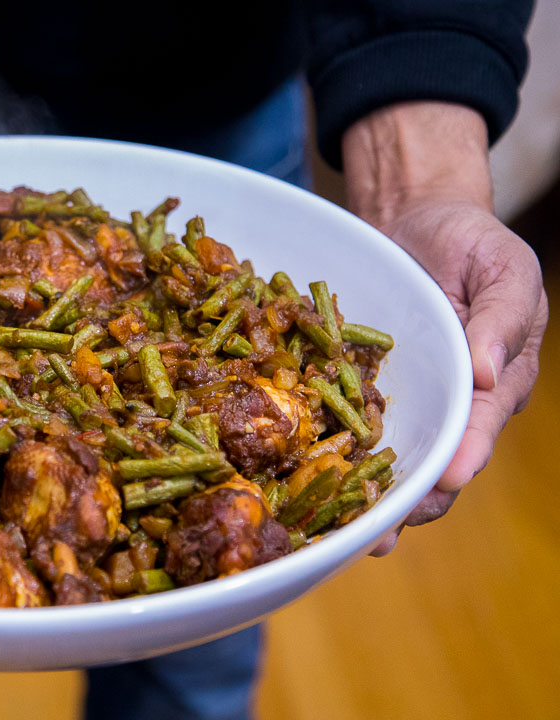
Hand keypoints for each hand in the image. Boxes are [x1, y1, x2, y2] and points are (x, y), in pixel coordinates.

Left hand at [341, 102, 546, 554]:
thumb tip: (486, 371)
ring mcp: (401, 402)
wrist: (415, 220)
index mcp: (492, 384)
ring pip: (383, 460)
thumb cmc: (472, 244)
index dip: (461, 458)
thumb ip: (500, 318)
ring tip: (334, 533)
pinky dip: (323, 452)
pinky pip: (340, 424)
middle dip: (405, 504)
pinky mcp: (357, 390)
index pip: (479, 430)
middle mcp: (447, 406)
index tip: (444, 480)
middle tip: (378, 535)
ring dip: (360, 498)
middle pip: (430, 467)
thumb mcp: (504, 269)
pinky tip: (296, 479)